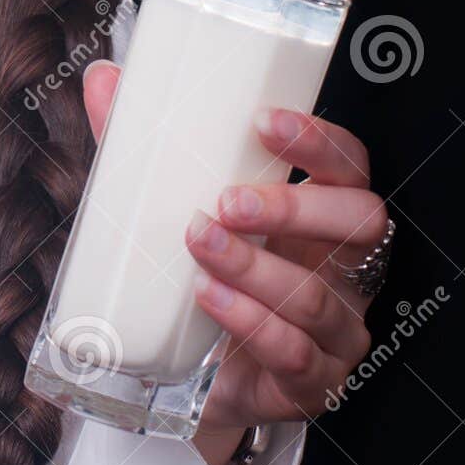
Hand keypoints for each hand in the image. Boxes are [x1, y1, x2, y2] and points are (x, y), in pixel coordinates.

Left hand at [82, 63, 384, 464]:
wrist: (188, 377)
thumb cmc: (197, 277)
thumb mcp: (174, 211)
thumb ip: (145, 150)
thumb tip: (104, 80)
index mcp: (321, 218)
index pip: (350, 167)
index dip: (319, 141)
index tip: (264, 121)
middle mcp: (343, 270)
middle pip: (360, 223)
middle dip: (294, 207)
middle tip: (225, 201)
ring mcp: (335, 331)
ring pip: (319, 295)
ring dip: (256, 269)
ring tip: (199, 247)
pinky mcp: (310, 385)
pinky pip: (296, 356)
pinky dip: (251, 324)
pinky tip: (209, 300)